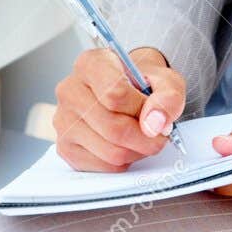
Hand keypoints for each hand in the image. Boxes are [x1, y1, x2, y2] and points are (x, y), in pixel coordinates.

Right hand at [54, 45, 185, 171]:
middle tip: (159, 135)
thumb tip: (154, 124)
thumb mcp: (166, 80)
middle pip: (114, 128)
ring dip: (137, 151)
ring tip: (142, 137)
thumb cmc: (142, 85)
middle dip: (146, 137)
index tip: (156, 113)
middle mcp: (69, 90)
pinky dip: (124, 162)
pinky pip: (104, 167)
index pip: (115, 93)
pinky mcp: (65, 147)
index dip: (142, 109)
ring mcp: (63, 121)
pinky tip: (126, 145)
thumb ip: (168, 97)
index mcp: (89, 64)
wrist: (127, 93)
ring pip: (111, 151)